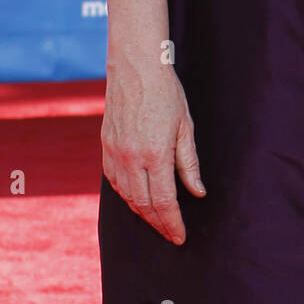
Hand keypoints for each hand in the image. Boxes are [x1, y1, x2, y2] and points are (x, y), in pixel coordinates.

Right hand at [101, 49, 205, 242]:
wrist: (136, 67)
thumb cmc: (166, 93)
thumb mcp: (185, 126)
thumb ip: (189, 163)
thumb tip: (198, 192)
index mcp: (155, 154)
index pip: (164, 202)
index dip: (172, 223)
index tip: (180, 236)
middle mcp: (131, 158)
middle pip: (143, 205)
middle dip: (158, 224)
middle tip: (170, 233)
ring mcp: (115, 153)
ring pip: (126, 196)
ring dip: (141, 212)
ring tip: (156, 220)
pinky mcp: (106, 146)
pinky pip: (113, 181)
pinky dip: (125, 195)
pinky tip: (136, 197)